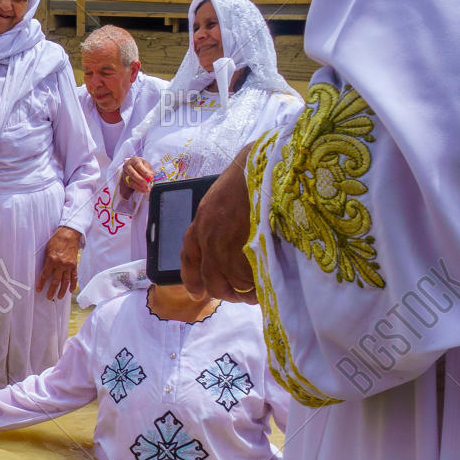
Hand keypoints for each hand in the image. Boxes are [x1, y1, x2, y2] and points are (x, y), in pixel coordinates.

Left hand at [37, 226, 81, 301]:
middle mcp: (61, 264)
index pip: (45, 275)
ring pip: (65, 281)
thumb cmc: (56, 241)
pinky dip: (73, 284)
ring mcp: (69, 265)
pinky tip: (71, 291)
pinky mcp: (74, 265)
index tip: (39, 290)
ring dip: (62, 290)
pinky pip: (74, 277)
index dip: (41, 283)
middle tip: (49, 297)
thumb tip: (43, 272)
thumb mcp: (47, 250)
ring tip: (59, 297)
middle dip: (52, 290)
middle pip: (55, 281)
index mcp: (52, 260)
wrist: (69, 234)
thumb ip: (46, 261)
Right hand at [119, 156, 152, 198]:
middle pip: (132, 174)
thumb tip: (151, 176)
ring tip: (146, 189)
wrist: (133, 167)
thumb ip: (148, 170)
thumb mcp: (146, 164)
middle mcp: (127, 166)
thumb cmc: (141, 165)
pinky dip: (138, 188)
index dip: (144, 172)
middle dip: (140, 180)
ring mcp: (125, 174)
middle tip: (147, 184)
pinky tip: (143, 190)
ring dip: (139, 186)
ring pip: (131, 181)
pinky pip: (131, 185)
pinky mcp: (125, 180)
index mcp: (134, 160)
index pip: (138, 166)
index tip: (150, 176)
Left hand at [182, 143, 256, 302]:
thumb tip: (231, 239)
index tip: (198, 294)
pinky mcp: (248, 250)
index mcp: (201, 222)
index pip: (189, 257)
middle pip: (213, 280)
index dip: (192, 280)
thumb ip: (220, 220)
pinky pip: (253, 279)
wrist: (267, 165)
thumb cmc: (252, 175)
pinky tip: (269, 284)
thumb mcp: (225, 197)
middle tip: (241, 295)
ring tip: (259, 291)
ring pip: (235, 283)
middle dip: (227, 292)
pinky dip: (261, 286)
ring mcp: (228, 245)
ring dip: (247, 292)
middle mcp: (209, 238)